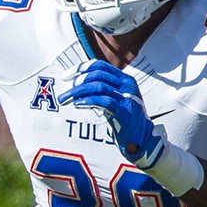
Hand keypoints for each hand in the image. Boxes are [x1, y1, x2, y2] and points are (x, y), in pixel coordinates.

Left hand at [59, 60, 203, 194]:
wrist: (141, 140)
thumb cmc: (124, 121)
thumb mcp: (115, 101)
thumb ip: (102, 91)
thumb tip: (78, 84)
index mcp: (124, 79)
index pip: (100, 66)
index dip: (81, 68)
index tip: (66, 77)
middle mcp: (127, 85)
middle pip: (97, 75)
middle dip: (77, 83)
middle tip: (64, 94)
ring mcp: (127, 97)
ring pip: (98, 86)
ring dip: (79, 92)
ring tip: (66, 100)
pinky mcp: (125, 111)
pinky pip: (104, 101)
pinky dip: (89, 101)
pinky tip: (78, 104)